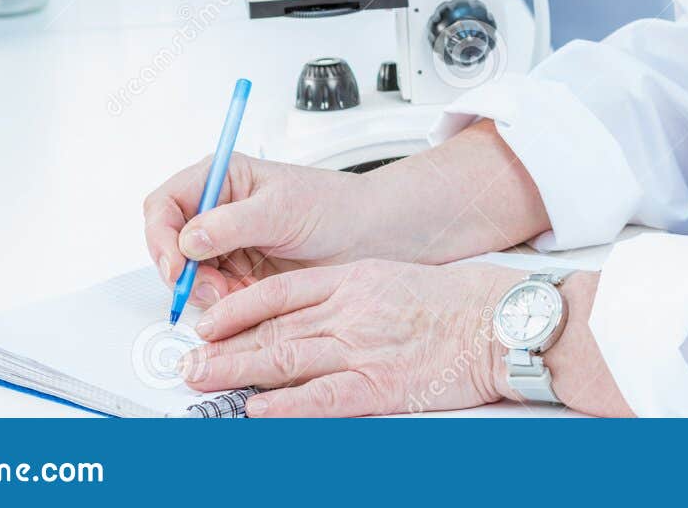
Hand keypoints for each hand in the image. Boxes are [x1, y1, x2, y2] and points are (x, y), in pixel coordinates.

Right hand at [142, 154, 364, 305]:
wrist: (365, 235)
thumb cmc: (331, 206)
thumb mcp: (281, 209)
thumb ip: (231, 224)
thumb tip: (187, 240)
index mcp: (221, 179)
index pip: (165, 204)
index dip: (161, 237)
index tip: (176, 266)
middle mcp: (215, 210)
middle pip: (168, 245)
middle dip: (183, 272)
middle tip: (211, 290)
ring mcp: (224, 244)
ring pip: (188, 275)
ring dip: (206, 290)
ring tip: (237, 293)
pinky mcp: (237, 272)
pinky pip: (213, 293)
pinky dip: (224, 302)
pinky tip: (247, 298)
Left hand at [178, 260, 516, 416]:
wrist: (500, 321)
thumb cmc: (458, 303)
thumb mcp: (396, 279)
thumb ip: (353, 295)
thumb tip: (314, 316)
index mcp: (354, 279)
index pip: (279, 292)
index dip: (236, 309)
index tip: (208, 323)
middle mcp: (351, 310)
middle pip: (272, 328)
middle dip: (223, 346)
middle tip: (187, 359)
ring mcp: (363, 348)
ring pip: (286, 359)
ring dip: (237, 371)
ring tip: (202, 379)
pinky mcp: (380, 386)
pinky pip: (323, 397)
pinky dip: (286, 405)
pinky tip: (257, 409)